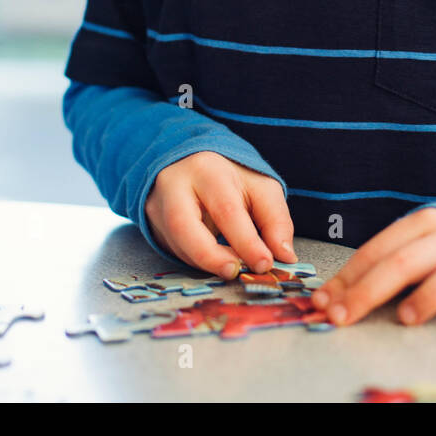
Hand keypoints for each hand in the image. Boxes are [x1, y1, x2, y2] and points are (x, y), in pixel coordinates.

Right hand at [144, 151, 294, 278]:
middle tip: (235, 272)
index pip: (227, 210)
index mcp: (208, 170)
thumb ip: (276, 220)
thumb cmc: (231, 178)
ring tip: (232, 265)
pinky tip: (214, 258)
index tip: (265, 264)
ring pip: (176, 244)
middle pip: (184, 226)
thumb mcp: (261, 188)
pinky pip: (173, 250)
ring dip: (206, 262)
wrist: (192, 163)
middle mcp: (175, 185)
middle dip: (211, 257)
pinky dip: (196, 260)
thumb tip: (284, 257)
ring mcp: (157, 205)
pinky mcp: (151, 223)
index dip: (247, 242)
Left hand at [310, 207, 435, 325]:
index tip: (324, 302)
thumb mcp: (426, 242)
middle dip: (368, 290)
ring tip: (405, 318)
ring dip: (429, 294)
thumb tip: (336, 294)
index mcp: (429, 221)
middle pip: (407, 260)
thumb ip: (391, 261)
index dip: (349, 277)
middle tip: (342, 317)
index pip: (380, 249)